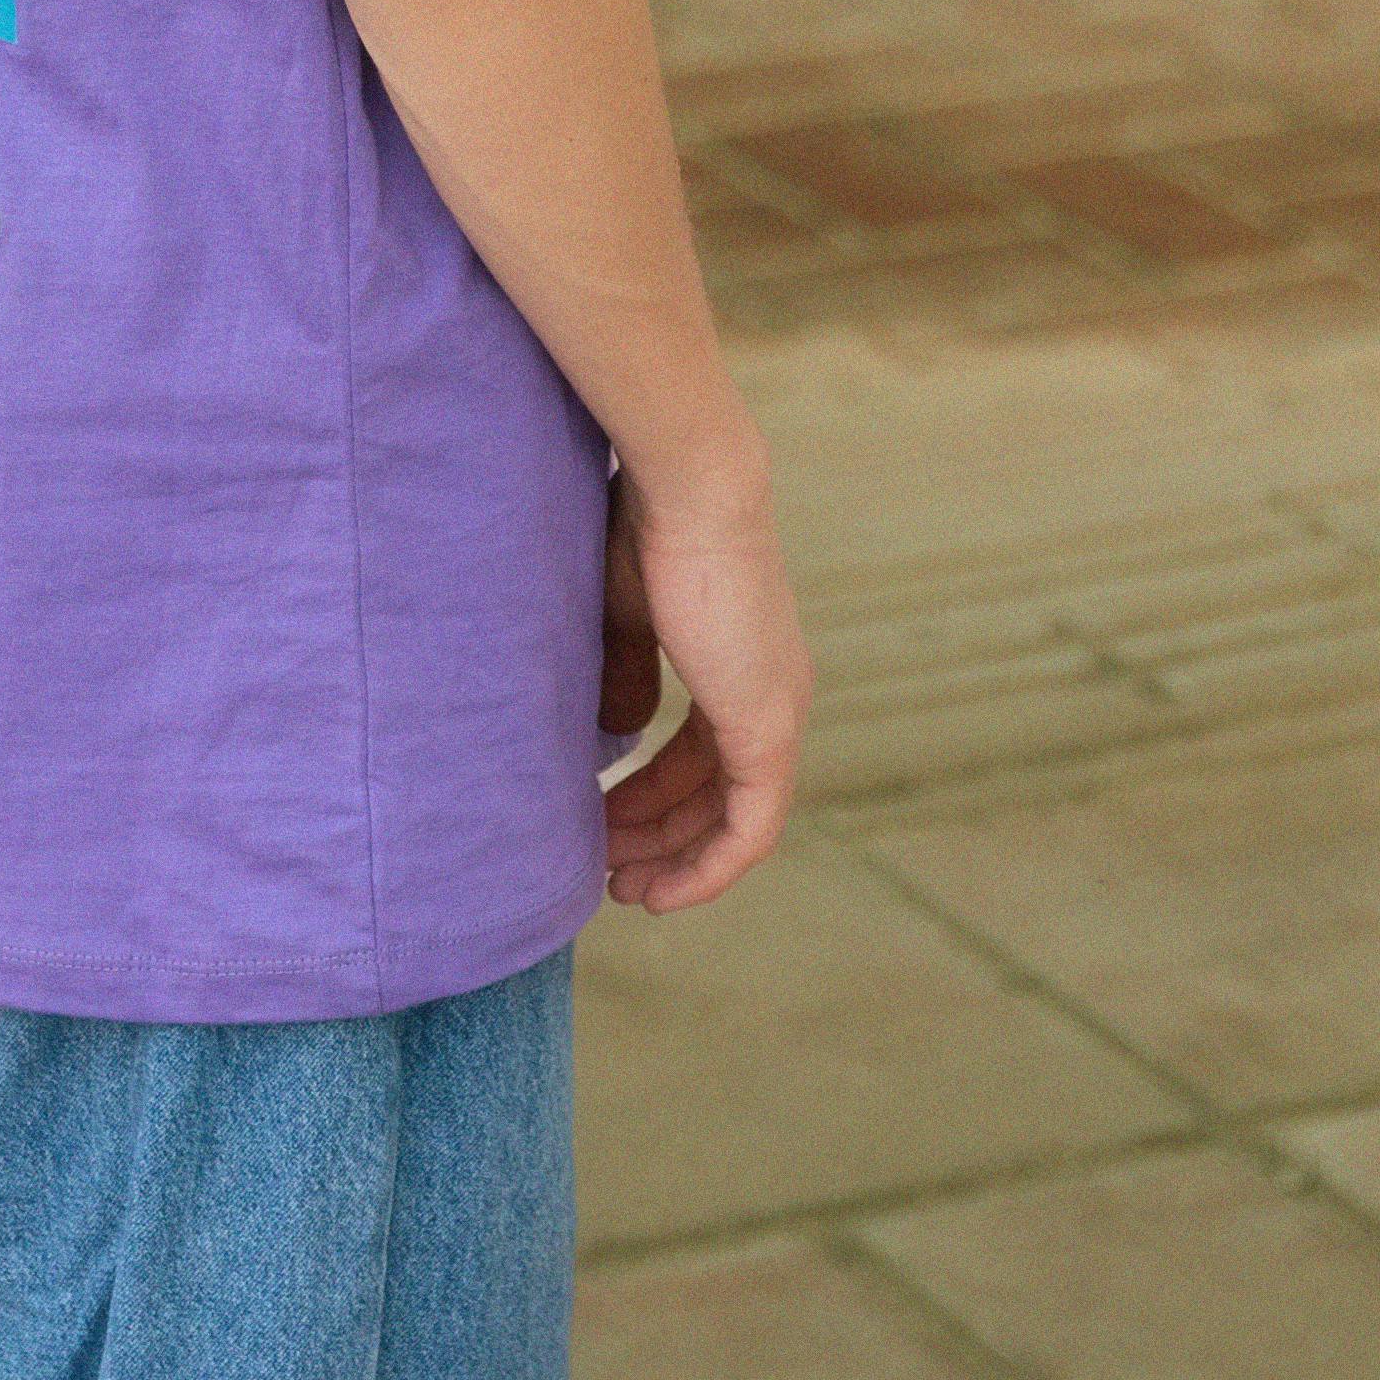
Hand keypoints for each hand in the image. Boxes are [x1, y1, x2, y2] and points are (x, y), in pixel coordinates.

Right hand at [598, 462, 808, 912]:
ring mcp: (777, 713)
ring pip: (736, 820)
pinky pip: (750, 828)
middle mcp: (772, 694)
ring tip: (620, 884)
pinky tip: (662, 889)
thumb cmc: (646, 530)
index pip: (705, 755)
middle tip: (606, 866)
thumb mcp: (626, 613)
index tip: (602, 819)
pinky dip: (707, 866)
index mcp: (741, 664)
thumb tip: (621, 733)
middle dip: (660, 836)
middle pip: (719, 794)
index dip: (654, 796)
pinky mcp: (769, 728)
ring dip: (678, 859)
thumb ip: (627, 675)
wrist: (687, 490)